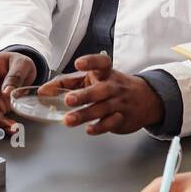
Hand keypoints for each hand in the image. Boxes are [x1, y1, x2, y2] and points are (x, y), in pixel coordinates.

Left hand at [38, 53, 162, 134]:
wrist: (146, 99)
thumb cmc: (112, 86)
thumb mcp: (94, 78)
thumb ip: (68, 83)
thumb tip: (44, 91)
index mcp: (106, 73)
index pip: (101, 63)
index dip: (90, 62)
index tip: (79, 64)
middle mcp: (113, 86)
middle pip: (99, 90)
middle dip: (83, 95)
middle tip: (68, 99)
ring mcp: (119, 103)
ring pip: (102, 109)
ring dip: (84, 115)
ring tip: (68, 120)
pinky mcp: (122, 118)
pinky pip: (110, 123)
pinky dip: (99, 127)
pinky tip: (89, 129)